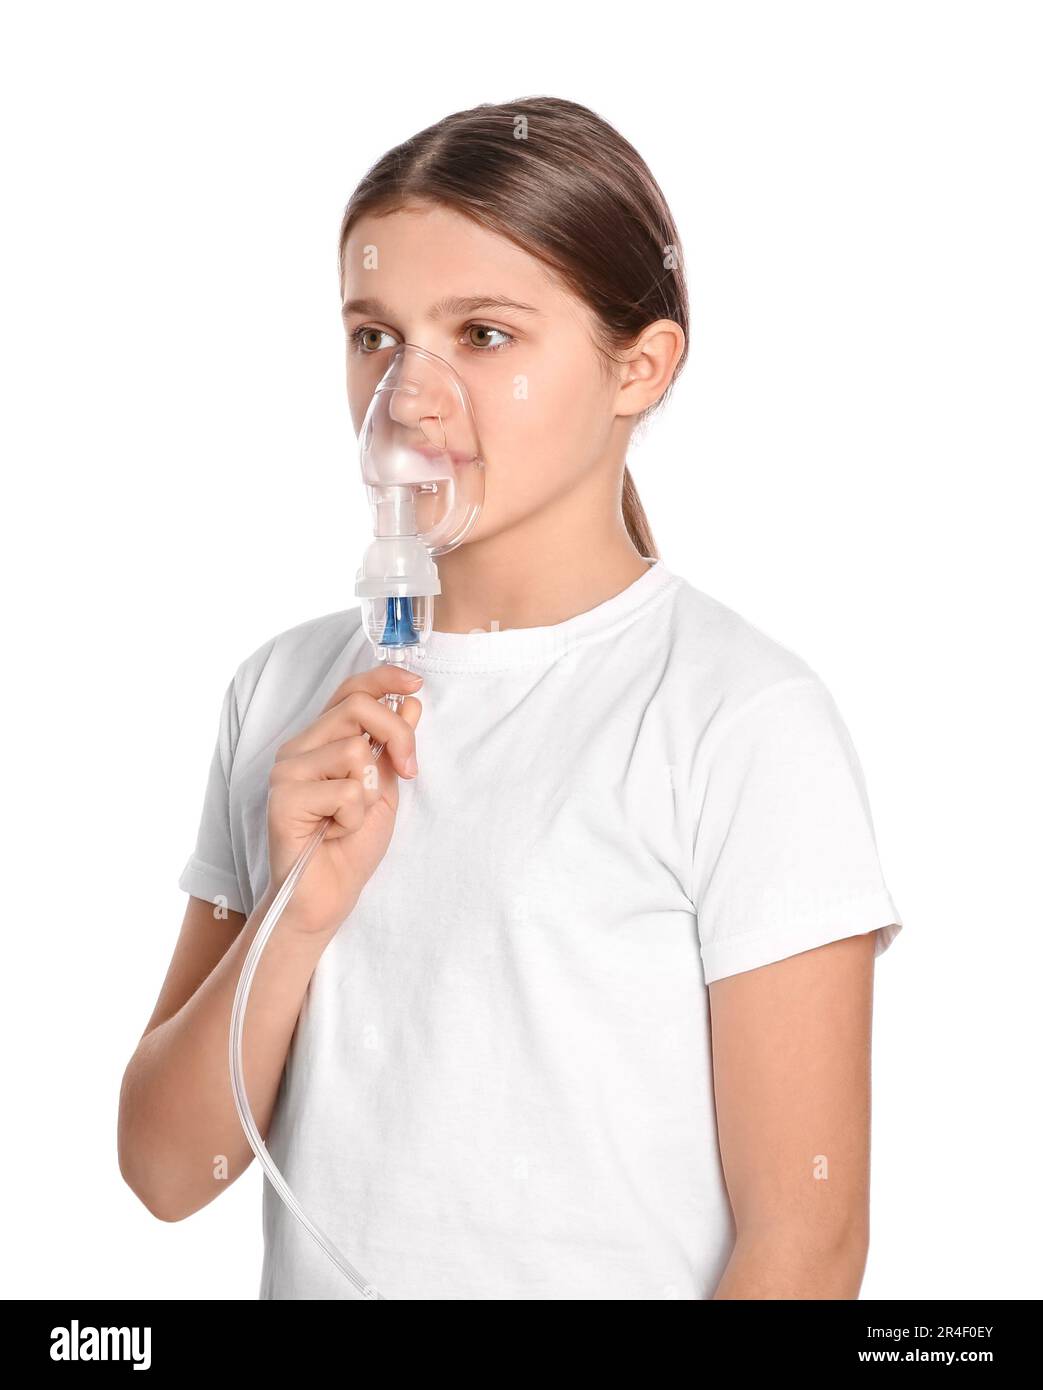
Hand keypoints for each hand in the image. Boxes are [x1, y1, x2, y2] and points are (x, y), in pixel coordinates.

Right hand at [263, 662, 422, 934]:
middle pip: (357, 708)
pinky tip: (334, 832)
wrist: (328, 896)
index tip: (416, 682)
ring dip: (368, 792)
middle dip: (396, 736)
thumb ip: (391, 746)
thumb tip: (410, 701)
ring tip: (349, 818)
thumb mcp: (383, 788)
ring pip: (354, 750)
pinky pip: (345, 791)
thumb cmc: (351, 846)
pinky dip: (354, 817)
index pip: (349, 690)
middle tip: (406, 771)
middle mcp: (298, 748)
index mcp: (320, 741)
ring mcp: (286, 772)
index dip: (384, 678)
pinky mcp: (283, 799)